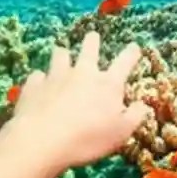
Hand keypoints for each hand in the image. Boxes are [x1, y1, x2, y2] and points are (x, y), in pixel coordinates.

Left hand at [3, 32, 148, 173]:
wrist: (42, 140)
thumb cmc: (87, 139)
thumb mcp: (120, 133)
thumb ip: (134, 116)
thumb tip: (142, 105)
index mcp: (108, 83)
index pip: (125, 61)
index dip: (131, 53)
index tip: (134, 47)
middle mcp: (83, 72)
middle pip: (89, 47)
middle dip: (92, 41)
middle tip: (92, 37)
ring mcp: (56, 75)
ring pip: (60, 54)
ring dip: (63, 55)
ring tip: (62, 55)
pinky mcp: (34, 84)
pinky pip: (38, 75)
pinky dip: (40, 79)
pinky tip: (40, 85)